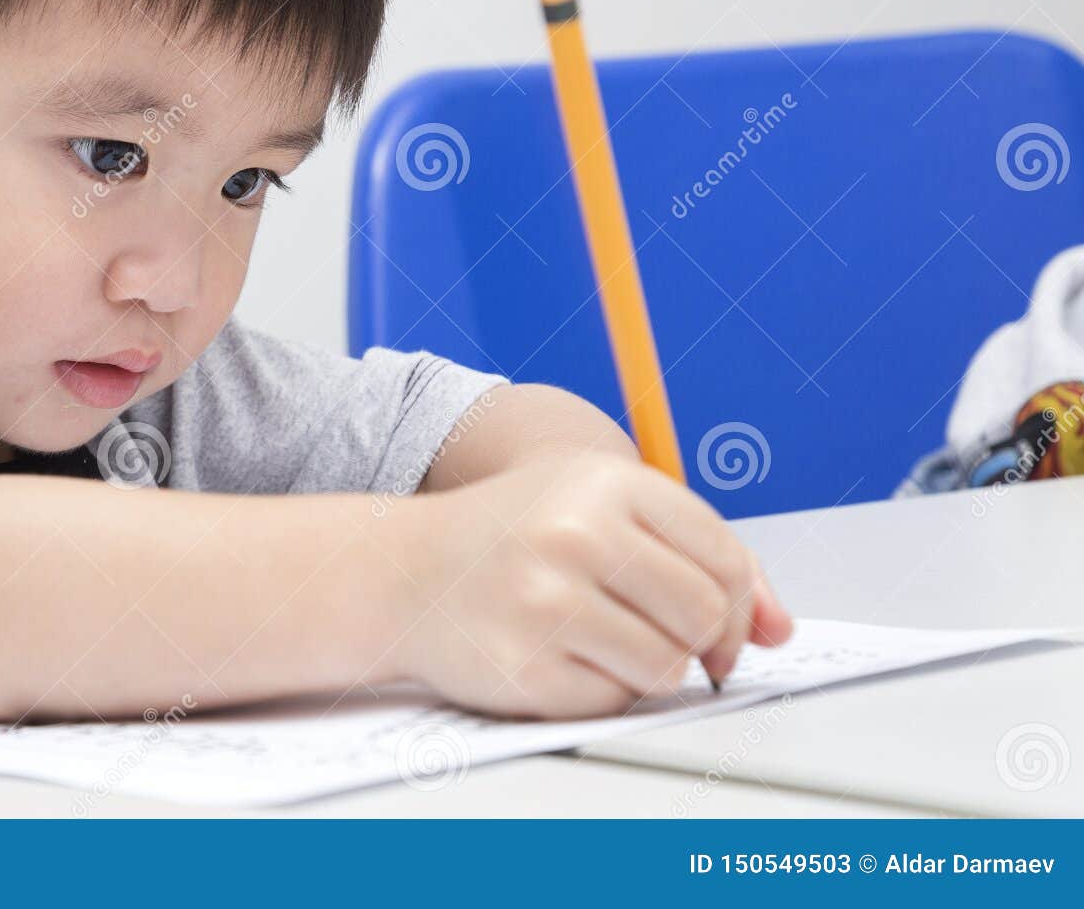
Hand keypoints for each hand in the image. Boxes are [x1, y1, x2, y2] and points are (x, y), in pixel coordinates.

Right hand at [390, 453, 793, 718]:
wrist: (404, 571)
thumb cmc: (513, 538)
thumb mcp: (602, 510)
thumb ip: (698, 556)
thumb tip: (779, 628)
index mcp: (604, 482)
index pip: (722, 557)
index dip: (739, 606)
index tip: (720, 626)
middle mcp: (575, 534)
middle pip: (703, 617)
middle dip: (697, 642)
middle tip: (658, 636)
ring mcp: (545, 601)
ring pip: (667, 667)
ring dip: (649, 669)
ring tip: (599, 639)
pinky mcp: (524, 666)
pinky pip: (612, 701)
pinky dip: (600, 691)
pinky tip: (560, 655)